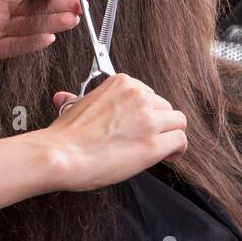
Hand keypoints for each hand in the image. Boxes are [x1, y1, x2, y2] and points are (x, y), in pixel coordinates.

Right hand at [42, 74, 187, 191]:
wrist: (61, 155)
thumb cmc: (65, 136)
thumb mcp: (73, 106)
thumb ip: (79, 100)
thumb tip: (64, 97)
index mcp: (122, 83)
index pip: (149, 94)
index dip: (147, 113)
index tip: (142, 124)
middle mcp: (138, 96)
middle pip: (166, 107)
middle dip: (159, 124)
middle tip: (148, 139)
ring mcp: (147, 119)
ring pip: (178, 122)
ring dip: (170, 135)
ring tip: (161, 149)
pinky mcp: (153, 144)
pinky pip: (180, 141)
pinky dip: (177, 150)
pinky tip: (168, 157)